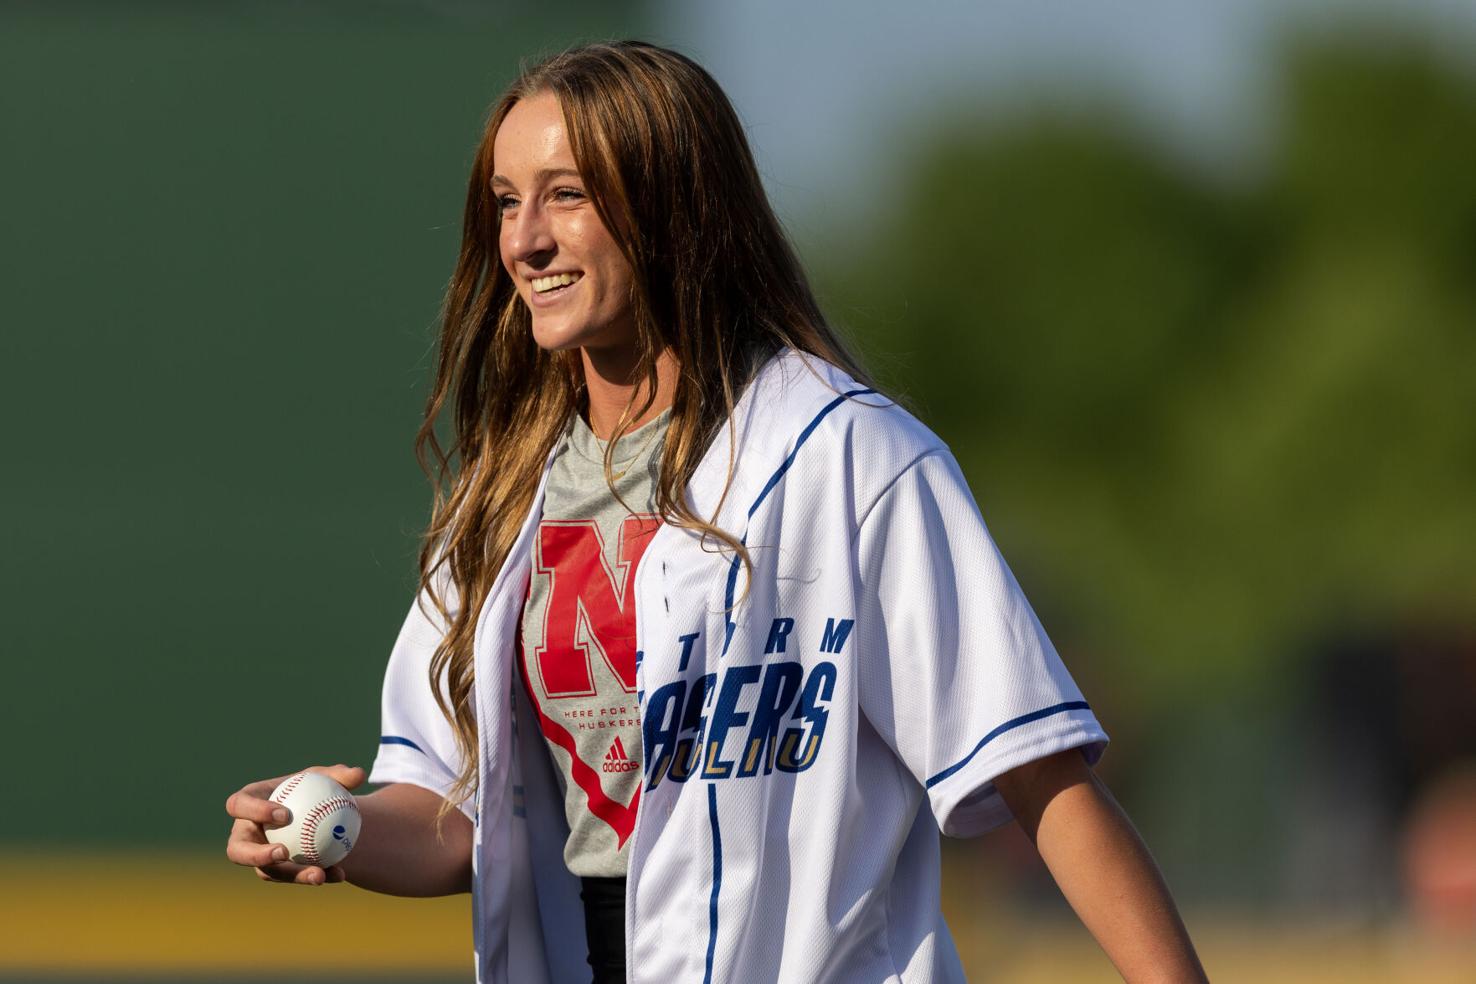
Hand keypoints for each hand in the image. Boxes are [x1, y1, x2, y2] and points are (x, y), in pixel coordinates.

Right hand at [225, 764, 366, 885]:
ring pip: (268, 872)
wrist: (316, 813)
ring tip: (318, 874)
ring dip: (293, 875)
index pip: (238, 805)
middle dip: (256, 855)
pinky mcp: (276, 872)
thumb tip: (358, 774)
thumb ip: (339, 776)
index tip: (285, 814)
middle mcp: (245, 834)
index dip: (254, 810)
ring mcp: (257, 857)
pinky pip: (294, 878)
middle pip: (237, 850)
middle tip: (284, 853)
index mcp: (247, 803)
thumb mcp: (325, 777)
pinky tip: (339, 874)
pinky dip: (317, 875)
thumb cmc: (313, 787)